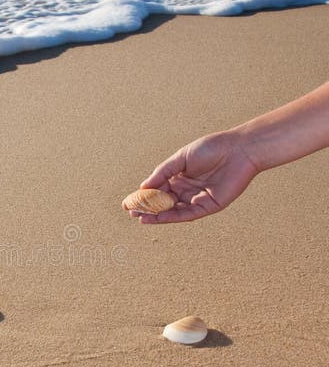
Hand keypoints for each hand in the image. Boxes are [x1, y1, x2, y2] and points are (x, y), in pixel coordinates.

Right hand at [129, 130, 260, 223]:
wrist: (239, 150)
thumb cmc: (211, 148)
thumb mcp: (181, 158)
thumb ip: (163, 173)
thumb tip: (143, 186)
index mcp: (179, 176)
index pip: (158, 190)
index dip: (144, 197)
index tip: (128, 202)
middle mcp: (187, 189)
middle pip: (163, 202)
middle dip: (147, 208)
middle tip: (131, 212)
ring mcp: (197, 199)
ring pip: (173, 211)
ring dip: (156, 216)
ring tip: (140, 217)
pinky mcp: (208, 206)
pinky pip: (187, 214)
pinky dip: (172, 217)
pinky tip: (158, 218)